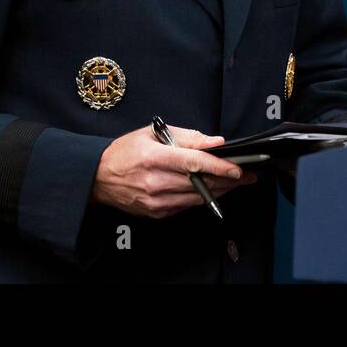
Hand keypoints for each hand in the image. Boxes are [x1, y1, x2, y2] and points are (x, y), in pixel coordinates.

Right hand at [90, 124, 258, 218]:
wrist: (97, 178)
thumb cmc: (124, 152)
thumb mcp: (152, 133)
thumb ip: (186, 137)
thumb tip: (213, 142)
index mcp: (155, 157)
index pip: (195, 163)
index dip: (220, 167)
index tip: (239, 168)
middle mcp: (156, 181)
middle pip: (201, 183)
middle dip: (228, 180)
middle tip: (248, 175)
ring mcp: (156, 201)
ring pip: (198, 197)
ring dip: (220, 190)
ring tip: (235, 182)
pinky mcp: (157, 213)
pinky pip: (187, 205)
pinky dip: (202, 197)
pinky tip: (212, 189)